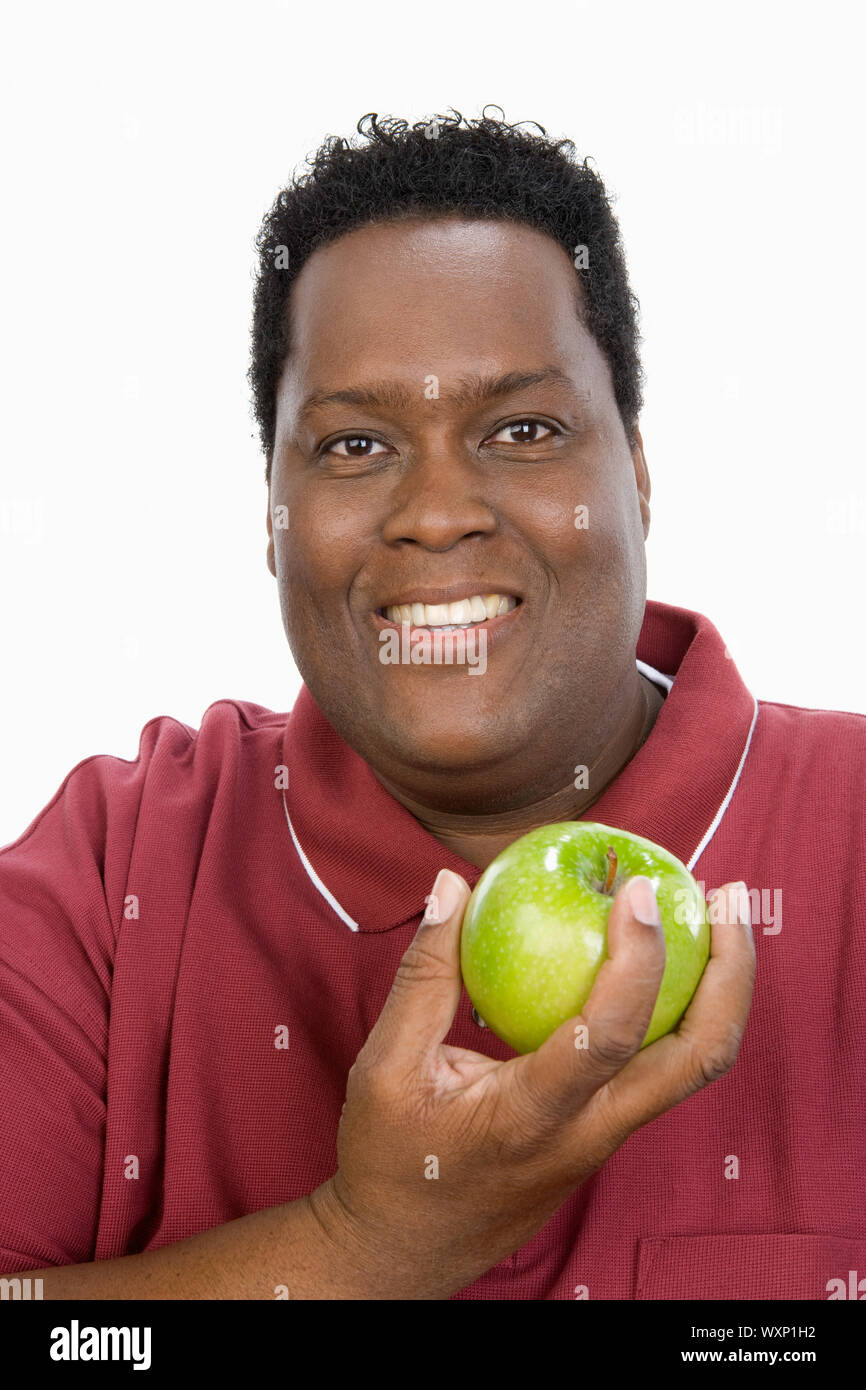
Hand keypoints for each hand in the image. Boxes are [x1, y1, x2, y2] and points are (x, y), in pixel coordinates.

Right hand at [314, 870, 754, 1298]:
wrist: (405, 1248)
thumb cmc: (389, 1159)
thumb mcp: (384, 1065)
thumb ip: (424, 975)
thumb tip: (451, 885)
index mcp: (532, 1119)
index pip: (608, 1038)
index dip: (637, 959)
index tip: (638, 890)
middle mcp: (591, 1133)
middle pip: (699, 1059)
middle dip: (731, 972)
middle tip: (728, 894)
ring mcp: (608, 1137)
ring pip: (695, 1065)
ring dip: (720, 988)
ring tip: (716, 913)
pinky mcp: (607, 1132)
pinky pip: (663, 1065)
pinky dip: (682, 1005)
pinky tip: (661, 954)